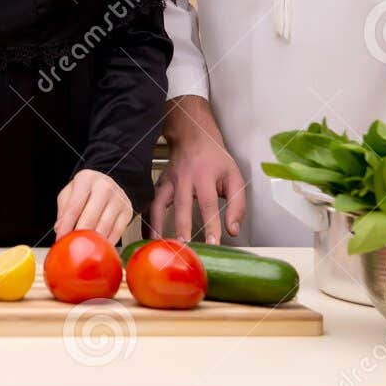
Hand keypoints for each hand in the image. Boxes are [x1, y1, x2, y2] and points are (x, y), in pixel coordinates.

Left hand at [54, 168, 133, 243]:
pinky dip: (107, 242)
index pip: (74, 206)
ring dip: (94, 241)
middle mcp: (104, 186)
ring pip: (104, 226)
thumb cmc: (86, 190)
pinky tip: (99, 247)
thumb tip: (60, 228)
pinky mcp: (127, 211)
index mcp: (86, 178)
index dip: (66, 225)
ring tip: (85, 250)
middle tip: (73, 247)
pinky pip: (117, 232)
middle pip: (90, 217)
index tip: (60, 239)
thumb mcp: (70, 193)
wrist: (106, 184)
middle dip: (80, 235)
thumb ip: (64, 209)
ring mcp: (118, 198)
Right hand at [148, 94, 246, 241]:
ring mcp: (168, 182)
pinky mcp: (158, 185)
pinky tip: (149, 238)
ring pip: (159, 204)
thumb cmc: (214, 159)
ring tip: (160, 247)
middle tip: (183, 248)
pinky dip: (147, 222)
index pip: (209, 203)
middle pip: (181, 205)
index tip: (213, 243)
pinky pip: (149, 205)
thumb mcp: (234, 177)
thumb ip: (237, 205)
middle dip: (181, 228)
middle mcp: (184, 178)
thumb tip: (232, 230)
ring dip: (158, 226)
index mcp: (205, 176)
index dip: (211, 225)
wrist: (193, 137)